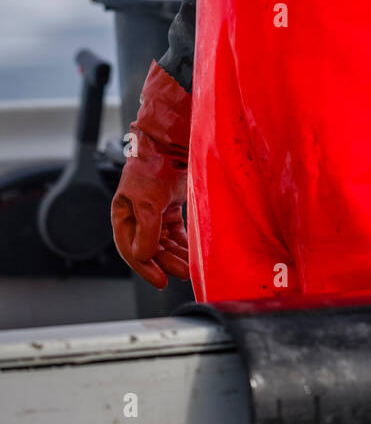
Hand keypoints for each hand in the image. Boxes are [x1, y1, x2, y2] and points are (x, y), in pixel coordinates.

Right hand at [110, 59, 192, 288]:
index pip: (130, 250)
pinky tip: (194, 254)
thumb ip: (146, 230)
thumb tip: (144, 256)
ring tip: (191, 268)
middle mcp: (137, 216)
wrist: (171, 143)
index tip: (161, 281)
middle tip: (183, 275)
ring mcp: (155, 212)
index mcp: (123, 215)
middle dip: (167, 263)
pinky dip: (185, 244)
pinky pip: (177, 233)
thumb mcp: (146, 200)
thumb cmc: (152, 166)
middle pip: (151, 249)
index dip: (145, 267)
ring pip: (166, 243)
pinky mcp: (172, 208)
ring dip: (177, 256)